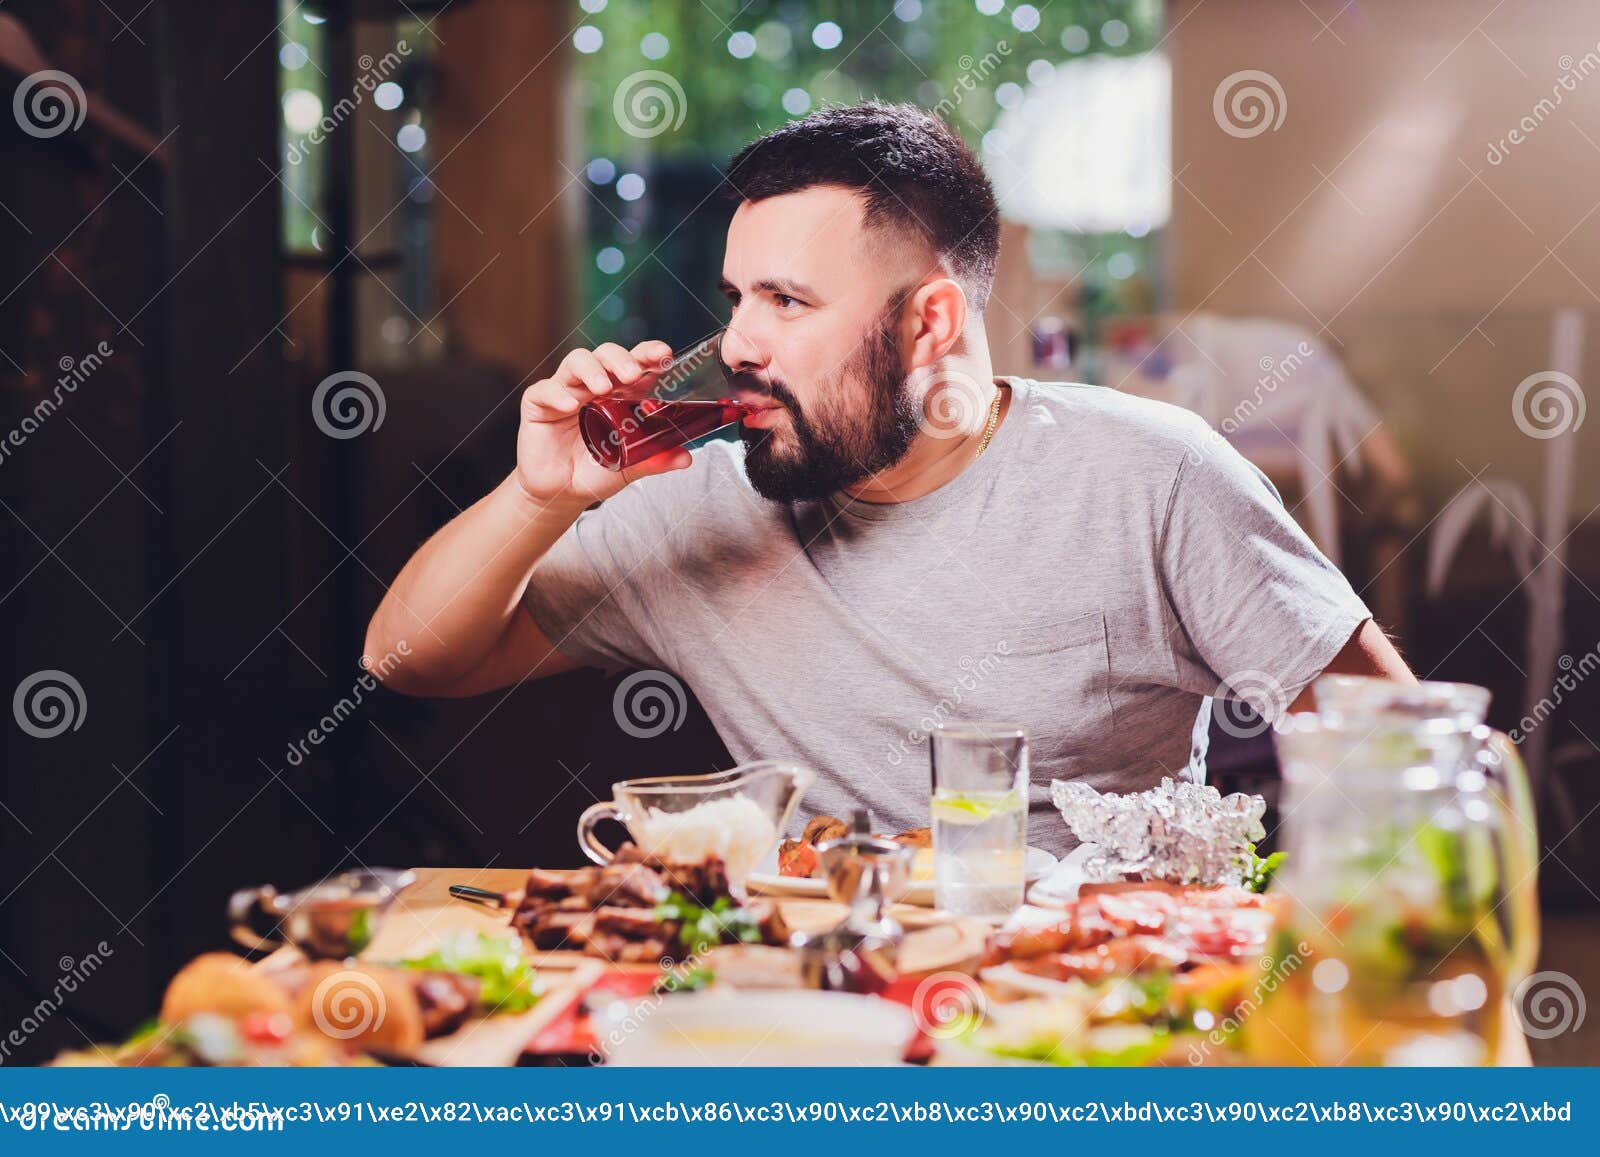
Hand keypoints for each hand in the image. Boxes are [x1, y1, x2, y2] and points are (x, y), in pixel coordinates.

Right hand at [514, 340, 693, 505]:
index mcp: (620, 394)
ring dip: (592, 369)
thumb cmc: (595, 470)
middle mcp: (594, 386)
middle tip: (632, 374)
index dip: (649, 354)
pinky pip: (546, 390)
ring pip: (577, 361)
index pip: (636, 364)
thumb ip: (654, 459)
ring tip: (603, 388)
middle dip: (621, 358)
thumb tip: (686, 458)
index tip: (664, 355)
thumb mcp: (629, 466)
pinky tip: (570, 407)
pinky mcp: (539, 403)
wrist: (561, 493)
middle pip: (606, 354)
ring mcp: (566, 391)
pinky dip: (558, 394)